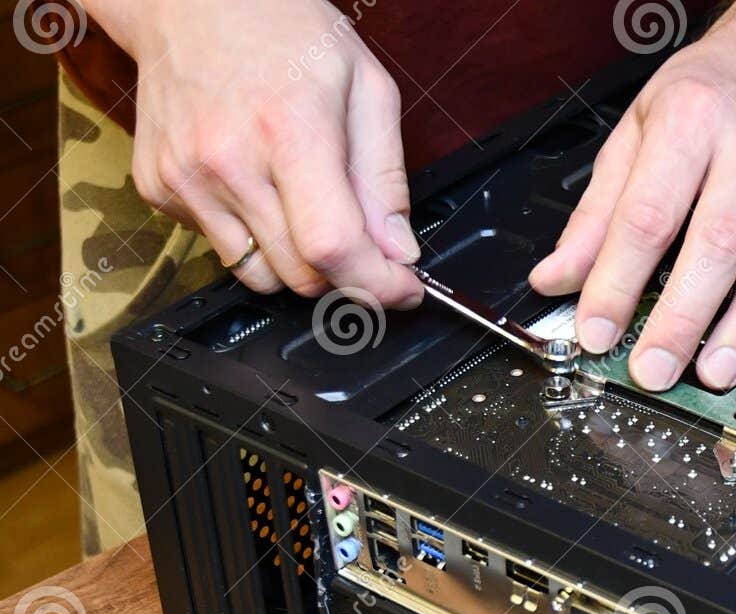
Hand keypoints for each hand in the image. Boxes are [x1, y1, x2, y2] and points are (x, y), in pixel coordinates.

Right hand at [100, 0, 421, 306]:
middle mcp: (229, 161)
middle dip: (344, 276)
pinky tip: (258, 186)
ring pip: (258, 275)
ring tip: (306, 208)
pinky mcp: (159, 188)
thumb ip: (385, 178)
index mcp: (290, 132)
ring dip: (296, 263)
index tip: (402, 289)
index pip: (332, 247)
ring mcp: (186, 178)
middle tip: (364, 247)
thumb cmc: (282, 31)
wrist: (190, 0)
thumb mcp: (366, 87)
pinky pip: (220, 248)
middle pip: (299, 275)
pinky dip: (252, 236)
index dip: (376, 284)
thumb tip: (398, 251)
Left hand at [527, 10, 735, 391]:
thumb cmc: (705, 96)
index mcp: (691, 121)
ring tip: (718, 372)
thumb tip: (559, 278)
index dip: (618, 282)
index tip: (598, 330)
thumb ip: (596, 213)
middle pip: (720, 242)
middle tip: (657, 369)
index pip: (648, 214)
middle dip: (685, 318)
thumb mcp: (634, 135)